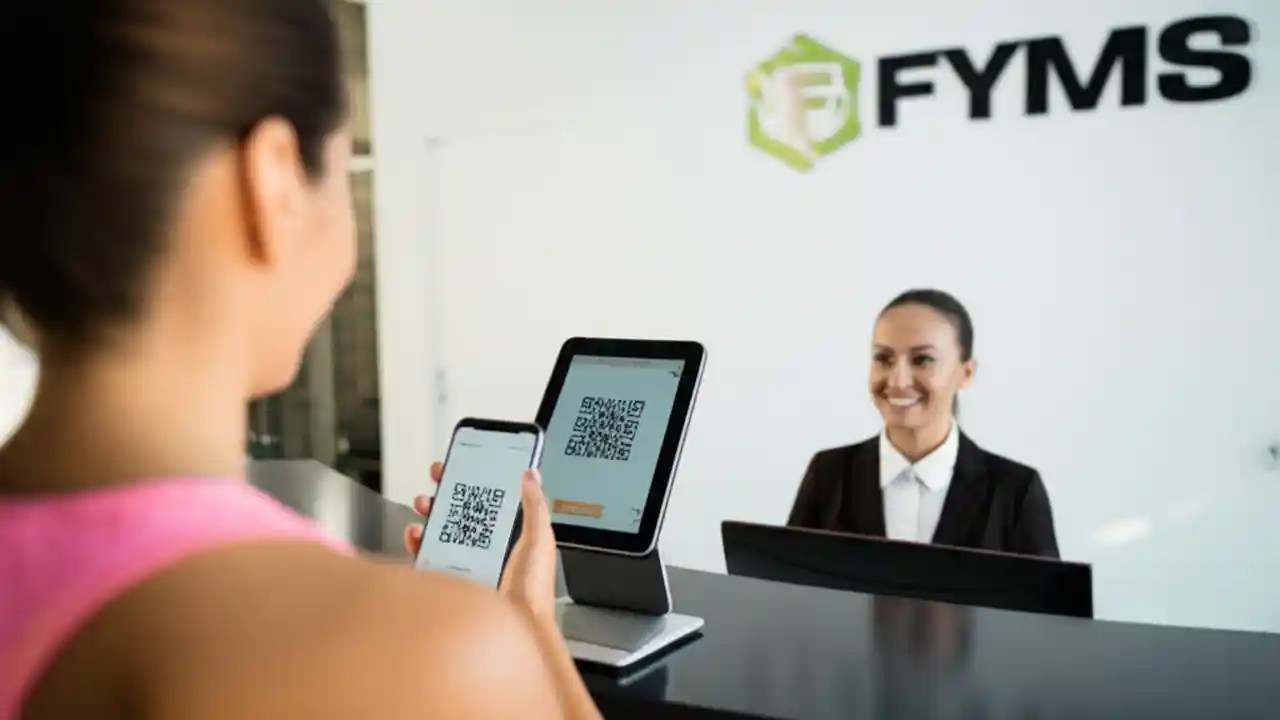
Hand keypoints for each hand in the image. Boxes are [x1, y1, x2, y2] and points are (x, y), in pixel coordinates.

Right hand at [403, 464, 558, 624]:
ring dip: (430, 513)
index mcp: (512, 536)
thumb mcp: (540, 540)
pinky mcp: (449, 581)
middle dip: (447, 493)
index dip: (475, 482)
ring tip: (424, 504)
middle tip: (437, 480)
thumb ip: (536, 506)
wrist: (515, 630)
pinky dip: (417, 542)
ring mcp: (467, 564)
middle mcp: (488, 549)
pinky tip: (416, 534)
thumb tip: (531, 475)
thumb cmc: (532, 590)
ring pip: (441, 531)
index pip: (490, 501)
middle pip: (462, 512)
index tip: (462, 465)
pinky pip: (427, 557)